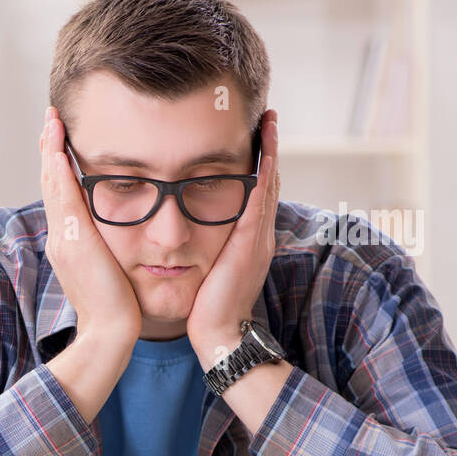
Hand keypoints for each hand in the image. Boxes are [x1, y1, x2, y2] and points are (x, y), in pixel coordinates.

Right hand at [40, 106, 141, 345]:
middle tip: (50, 119)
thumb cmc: (118, 307)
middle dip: (49, 150)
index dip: (56, 167)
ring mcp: (64, 238)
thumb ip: (107, 249)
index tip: (58, 141)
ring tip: (51, 123)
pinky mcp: (74, 241)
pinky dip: (57, 171)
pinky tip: (57, 149)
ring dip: (50, 151)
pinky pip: (62, 198)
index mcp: (69, 243)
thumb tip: (115, 234)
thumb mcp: (109, 271)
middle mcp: (60, 237)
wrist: (112, 332)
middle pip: (50, 184)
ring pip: (52, 185)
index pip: (60, 195)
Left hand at [187, 110, 280, 369]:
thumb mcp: (208, 271)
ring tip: (269, 123)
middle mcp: (258, 236)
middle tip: (268, 118)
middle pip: (268, 182)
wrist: (218, 337)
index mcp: (248, 241)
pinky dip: (263, 176)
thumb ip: (205, 249)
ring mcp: (258, 240)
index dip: (257, 165)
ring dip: (269, 153)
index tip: (255, 138)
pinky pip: (259, 202)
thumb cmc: (206, 309)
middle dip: (268, 149)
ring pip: (268, 186)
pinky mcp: (250, 245)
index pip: (256, 194)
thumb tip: (187, 233)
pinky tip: (262, 153)